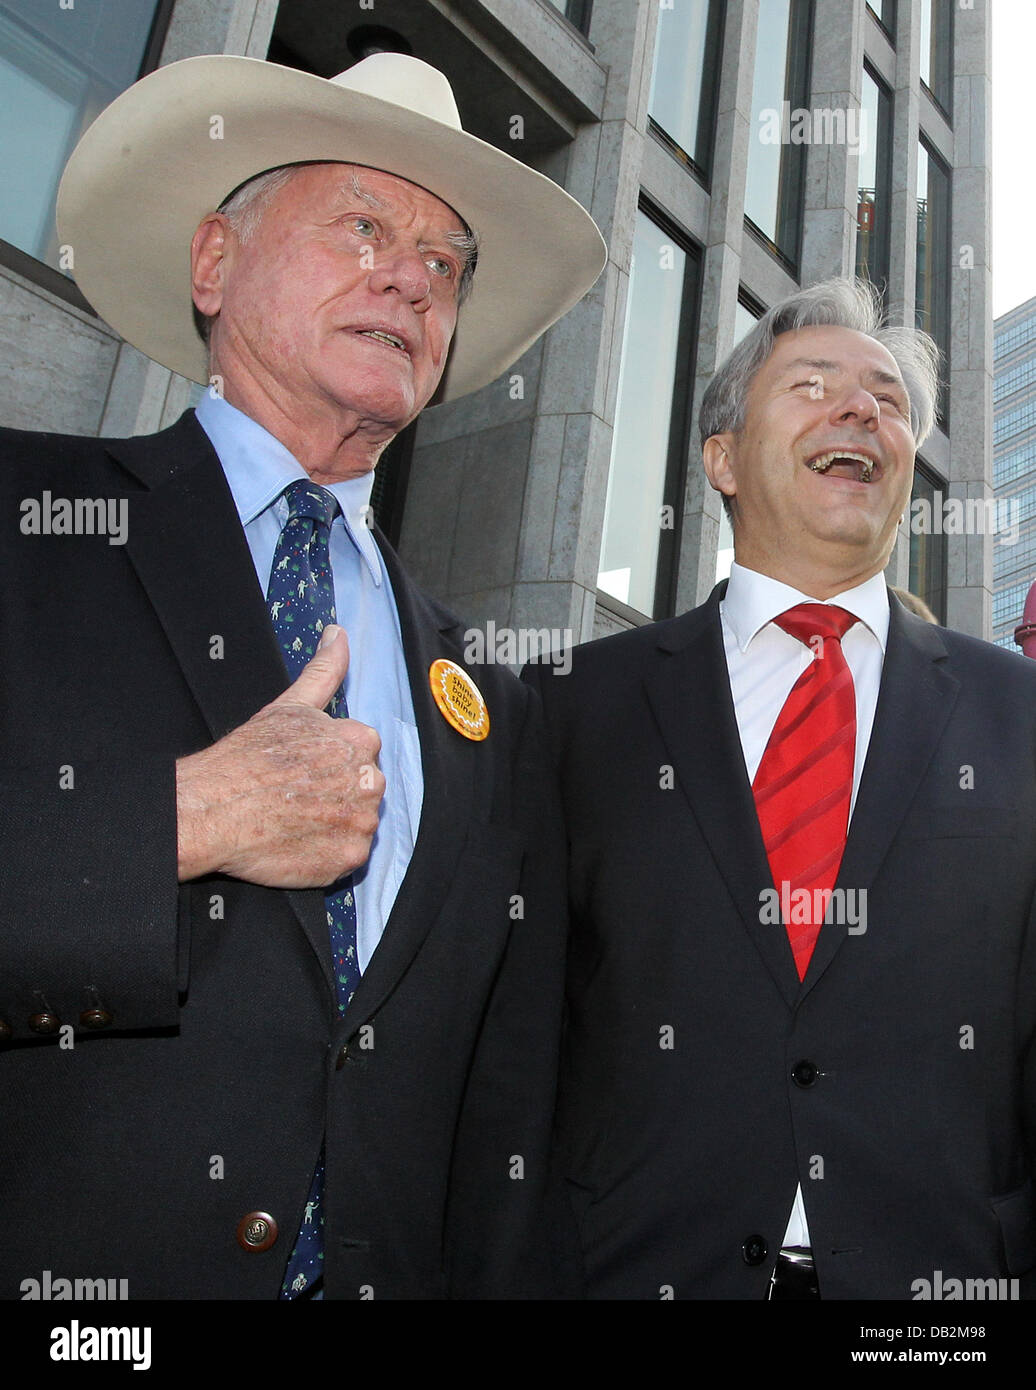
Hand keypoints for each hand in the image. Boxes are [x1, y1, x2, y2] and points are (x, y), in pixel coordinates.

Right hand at [175, 626, 383, 886]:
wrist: (213, 809)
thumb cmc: (246, 758)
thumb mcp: (289, 705)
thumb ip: (324, 669)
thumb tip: (337, 632)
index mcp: (359, 740)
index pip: (361, 753)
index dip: (330, 762)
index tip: (302, 770)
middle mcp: (368, 780)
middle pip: (365, 788)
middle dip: (338, 792)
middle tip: (296, 796)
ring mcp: (361, 821)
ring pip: (360, 822)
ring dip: (336, 823)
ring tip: (296, 819)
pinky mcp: (350, 857)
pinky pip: (350, 856)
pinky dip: (329, 853)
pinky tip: (300, 841)